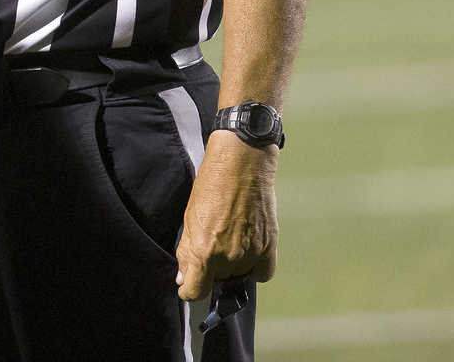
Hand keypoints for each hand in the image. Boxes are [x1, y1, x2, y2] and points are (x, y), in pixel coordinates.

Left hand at [176, 130, 278, 300]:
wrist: (241, 163)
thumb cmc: (210, 184)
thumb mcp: (188, 216)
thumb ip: (186, 252)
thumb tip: (184, 277)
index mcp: (205, 251)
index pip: (196, 290)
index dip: (188, 288)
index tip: (187, 284)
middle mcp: (229, 258)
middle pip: (217, 281)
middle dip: (209, 270)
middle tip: (208, 245)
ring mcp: (251, 253)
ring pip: (238, 276)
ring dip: (230, 266)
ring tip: (226, 238)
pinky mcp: (269, 247)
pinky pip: (261, 273)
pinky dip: (254, 268)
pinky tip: (245, 251)